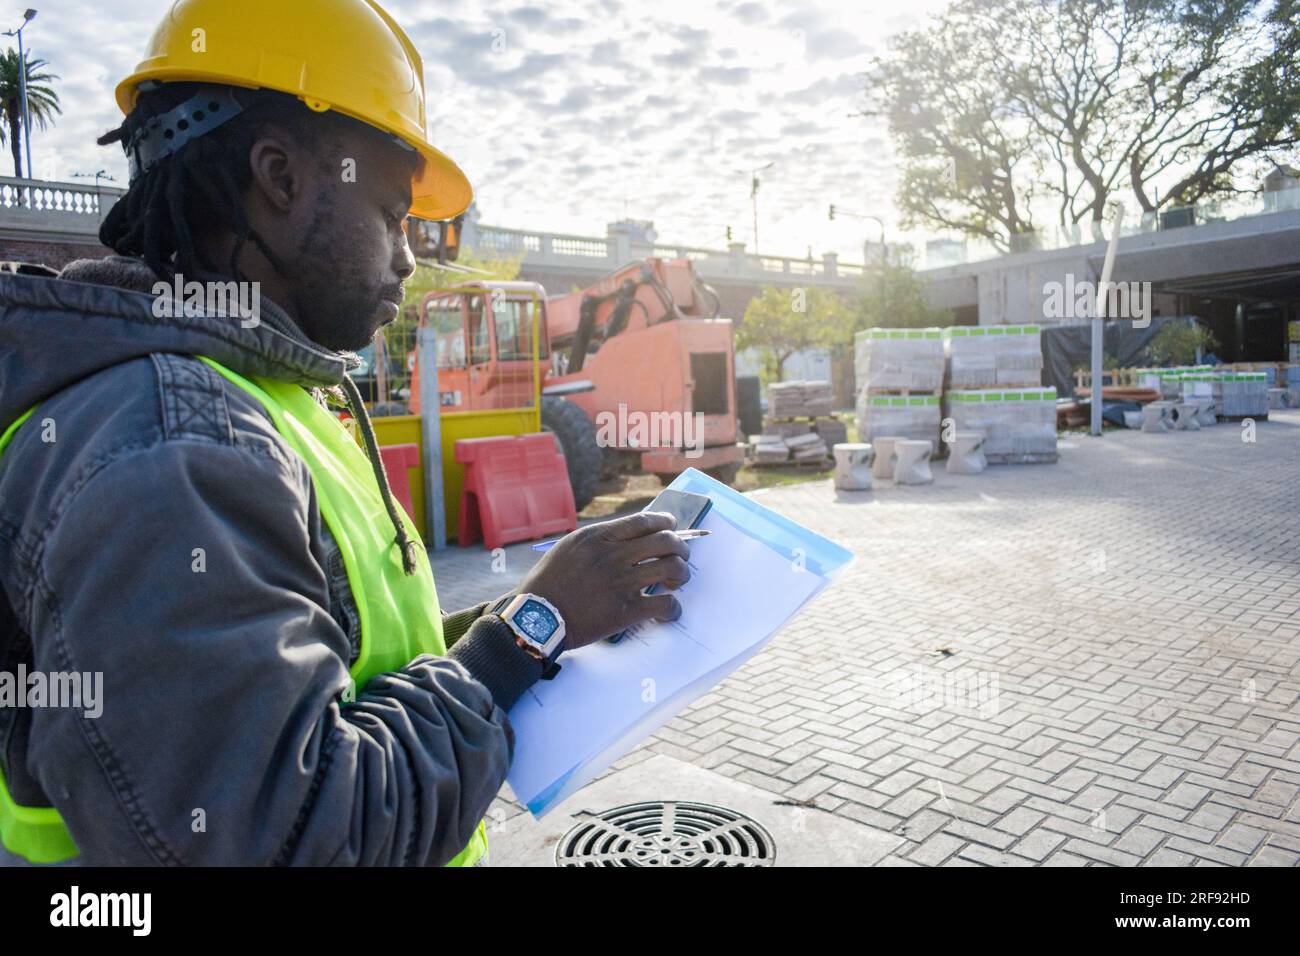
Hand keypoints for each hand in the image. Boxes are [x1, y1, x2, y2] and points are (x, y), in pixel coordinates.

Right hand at [514, 511, 690, 649]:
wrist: (536, 617)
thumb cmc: (549, 582)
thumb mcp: (570, 547)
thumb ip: (599, 540)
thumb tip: (629, 538)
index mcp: (599, 536)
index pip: (646, 521)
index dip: (666, 523)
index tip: (672, 528)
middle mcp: (613, 555)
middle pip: (666, 541)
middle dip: (681, 548)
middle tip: (681, 557)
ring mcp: (621, 582)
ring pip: (672, 569)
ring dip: (682, 575)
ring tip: (677, 582)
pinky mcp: (626, 611)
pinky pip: (665, 604)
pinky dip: (674, 608)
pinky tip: (669, 610)